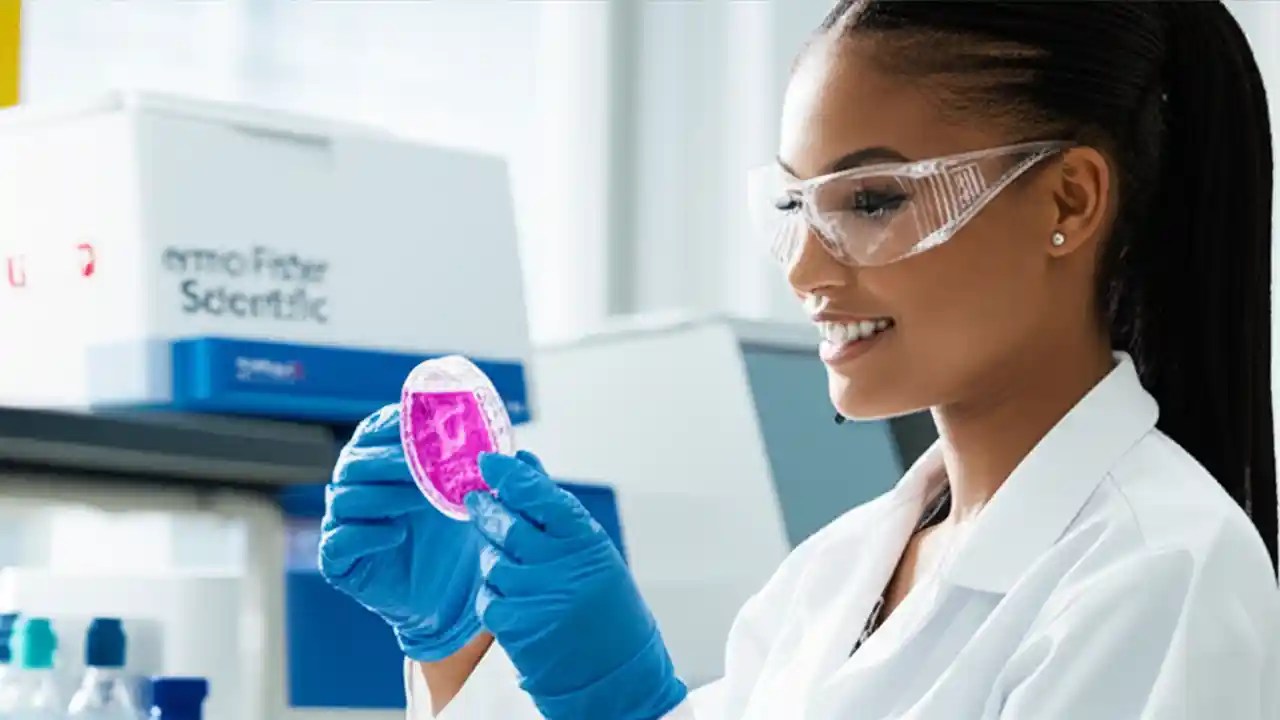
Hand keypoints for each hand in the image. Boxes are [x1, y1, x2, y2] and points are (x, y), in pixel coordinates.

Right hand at [319, 404, 483, 660]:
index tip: (420, 425)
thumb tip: (518, 453)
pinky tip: (398, 534)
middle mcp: (357, 487)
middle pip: (355, 460)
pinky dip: (366, 534)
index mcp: (384, 462)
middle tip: (425, 465)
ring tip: (421, 499)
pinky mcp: (339, 562)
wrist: (455, 600)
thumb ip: (495, 474)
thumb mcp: (484, 500)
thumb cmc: (465, 539)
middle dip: (392, 460)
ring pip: (345, 497)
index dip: (393, 424)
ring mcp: (345, 524)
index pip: (374, 430)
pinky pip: (338, 541)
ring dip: (384, 494)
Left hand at [466, 452, 687, 719]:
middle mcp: (562, 566)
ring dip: (491, 554)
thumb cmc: (603, 602)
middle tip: (476, 498)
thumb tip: (523, 460)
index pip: (540, 495)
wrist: (614, 671)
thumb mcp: (591, 550)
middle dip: (486, 508)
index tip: (489, 461)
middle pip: (508, 526)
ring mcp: (538, 597)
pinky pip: (487, 596)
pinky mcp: (517, 627)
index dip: (510, 475)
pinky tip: (507, 593)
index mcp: (586, 541)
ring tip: (505, 558)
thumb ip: (553, 507)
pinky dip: (491, 591)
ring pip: (492, 561)